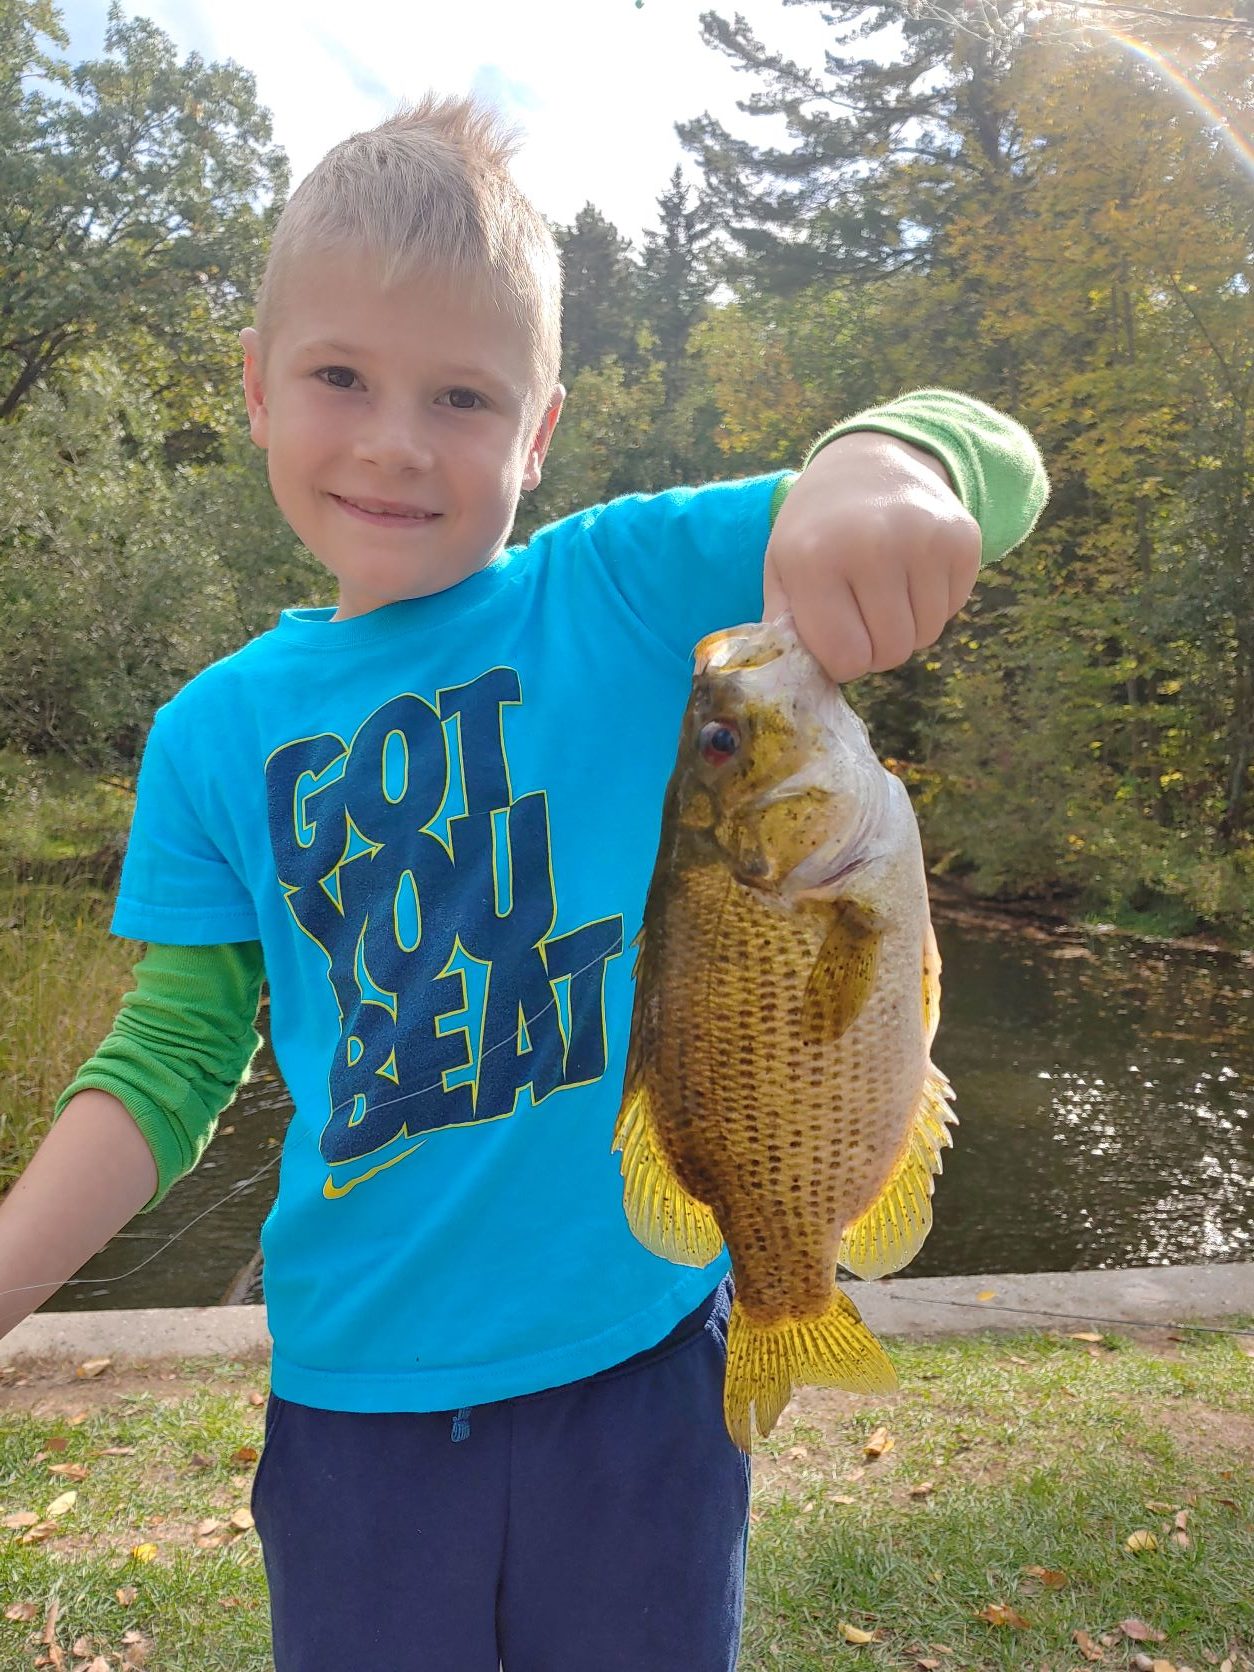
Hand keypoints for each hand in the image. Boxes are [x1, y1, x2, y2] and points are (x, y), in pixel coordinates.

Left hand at [762, 431, 981, 682]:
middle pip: (892, 653)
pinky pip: (954, 609)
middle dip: (876, 649)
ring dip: (907, 628)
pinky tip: (913, 571)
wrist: (870, 463)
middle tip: (863, 616)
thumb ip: (785, 629)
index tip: (837, 637)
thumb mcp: (782, 570)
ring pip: (927, 636)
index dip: (842, 660)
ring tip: (886, 591)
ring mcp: (923, 539)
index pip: (847, 659)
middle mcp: (872, 546)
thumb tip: (796, 681)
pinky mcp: (962, 538)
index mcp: (815, 560)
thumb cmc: (819, 529)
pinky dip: (935, 603)